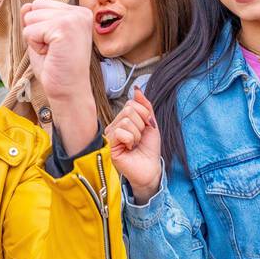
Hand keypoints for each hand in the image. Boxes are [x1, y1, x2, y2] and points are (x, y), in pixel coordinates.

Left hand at [21, 0, 94, 99]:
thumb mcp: (42, 38)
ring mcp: (73, 18)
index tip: (55, 44)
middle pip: (35, 7)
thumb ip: (35, 20)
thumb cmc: (57, 68)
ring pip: (31, 17)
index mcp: (78, 12)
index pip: (41, 4)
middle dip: (36, 30)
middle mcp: (80, 12)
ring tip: (53, 52)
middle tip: (53, 50)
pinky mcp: (64, 27)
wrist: (69, 92)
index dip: (40, 27)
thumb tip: (25, 5)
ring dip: (35, 39)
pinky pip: (30, 31)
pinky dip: (35, 46)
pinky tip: (51, 55)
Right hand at [104, 87, 163, 202]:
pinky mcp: (109, 145)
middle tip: (139, 138)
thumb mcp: (151, 125)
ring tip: (134, 144)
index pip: (131, 104)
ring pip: (126, 121)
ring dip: (137, 134)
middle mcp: (114, 126)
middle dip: (141, 124)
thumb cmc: (149, 150)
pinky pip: (121, 132)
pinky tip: (128, 148)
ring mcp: (110, 135)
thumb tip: (137, 89)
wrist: (150, 169)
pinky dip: (130, 140)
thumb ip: (145, 107)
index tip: (146, 128)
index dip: (144, 114)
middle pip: (128, 110)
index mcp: (122, 120)